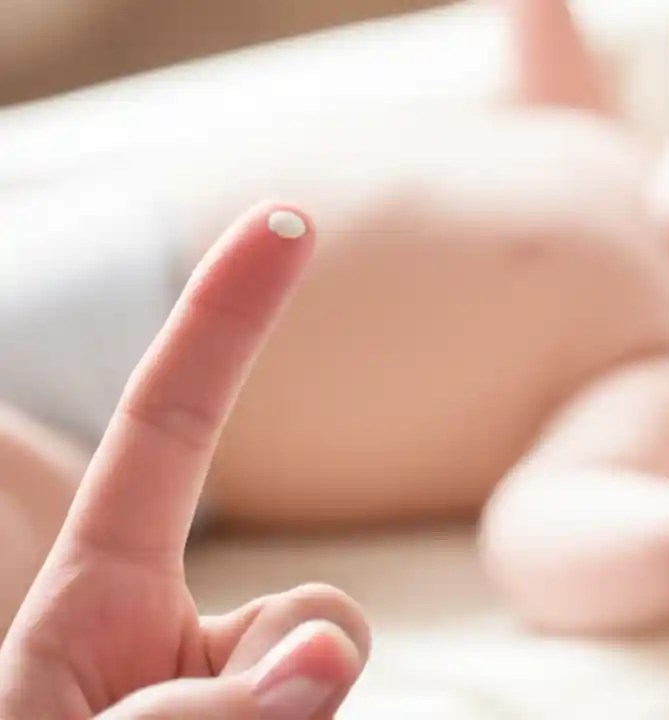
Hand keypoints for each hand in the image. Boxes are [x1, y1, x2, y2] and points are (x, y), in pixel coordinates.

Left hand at [0, 205, 369, 718]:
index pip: (172, 429)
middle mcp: (183, 645)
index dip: (227, 317)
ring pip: (334, 680)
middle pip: (314, 612)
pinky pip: (337, 717)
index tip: (286, 218)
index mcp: (95, 603)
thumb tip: (325, 651)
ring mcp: (249, 702)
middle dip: (295, 674)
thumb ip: (186, 714)